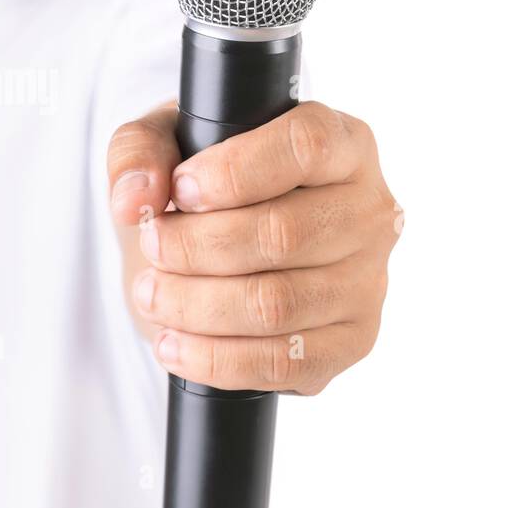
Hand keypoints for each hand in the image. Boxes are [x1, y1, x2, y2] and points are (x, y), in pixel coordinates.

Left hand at [107, 101, 399, 393]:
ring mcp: (368, 282)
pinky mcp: (353, 341)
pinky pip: (284, 362)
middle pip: (284, 233)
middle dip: (196, 247)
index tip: (181, 191)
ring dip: (195, 306)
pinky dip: (215, 359)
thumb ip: (140, 149)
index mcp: (346, 146)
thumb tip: (136, 198)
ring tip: (151, 295)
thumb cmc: (212, 191)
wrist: (235, 257)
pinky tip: (175, 344)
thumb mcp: (169, 147)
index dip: (235, 172)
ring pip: (277, 304)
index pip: (307, 147)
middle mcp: (370, 212)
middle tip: (152, 247)